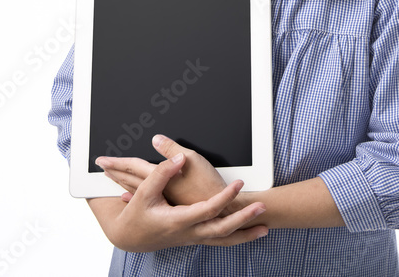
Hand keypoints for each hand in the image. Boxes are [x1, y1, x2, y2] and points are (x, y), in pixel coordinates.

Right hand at [92, 151, 267, 252]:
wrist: (133, 236)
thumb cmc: (138, 214)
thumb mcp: (145, 192)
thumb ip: (162, 173)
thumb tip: (178, 157)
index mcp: (178, 220)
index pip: (208, 210)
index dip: (225, 197)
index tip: (239, 184)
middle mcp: (189, 232)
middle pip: (222, 229)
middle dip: (244, 219)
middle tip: (261, 207)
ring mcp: (194, 238)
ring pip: (224, 240)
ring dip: (245, 234)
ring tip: (265, 227)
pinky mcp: (195, 238)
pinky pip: (220, 241)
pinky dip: (236, 238)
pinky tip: (247, 234)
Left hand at [97, 134, 246, 215]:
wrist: (222, 212)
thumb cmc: (209, 187)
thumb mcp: (193, 160)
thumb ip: (172, 150)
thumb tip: (155, 139)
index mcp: (161, 179)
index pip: (132, 168)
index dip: (116, 163)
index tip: (101, 161)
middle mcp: (158, 192)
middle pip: (130, 179)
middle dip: (114, 172)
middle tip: (100, 168)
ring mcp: (162, 200)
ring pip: (135, 190)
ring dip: (122, 182)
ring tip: (111, 178)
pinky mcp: (169, 206)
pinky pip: (144, 200)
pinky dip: (132, 195)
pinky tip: (125, 196)